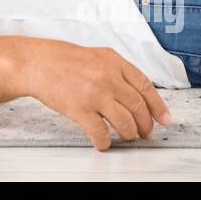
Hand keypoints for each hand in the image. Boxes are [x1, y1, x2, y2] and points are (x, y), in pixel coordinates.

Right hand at [24, 41, 172, 151]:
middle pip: (138, 107)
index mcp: (113, 61)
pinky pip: (101, 133)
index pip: (145, 86)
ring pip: (125, 122)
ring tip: (126, 136)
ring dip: (129, 134)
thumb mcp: (95, 57)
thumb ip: (116, 72)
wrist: (35, 62)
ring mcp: (94, 93)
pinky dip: (105, 142)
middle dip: (145, 124)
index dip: (158, 105)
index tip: (165, 118)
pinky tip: (103, 142)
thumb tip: (136, 95)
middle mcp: (107, 76)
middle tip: (145, 132)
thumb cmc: (61, 59)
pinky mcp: (80, 109)